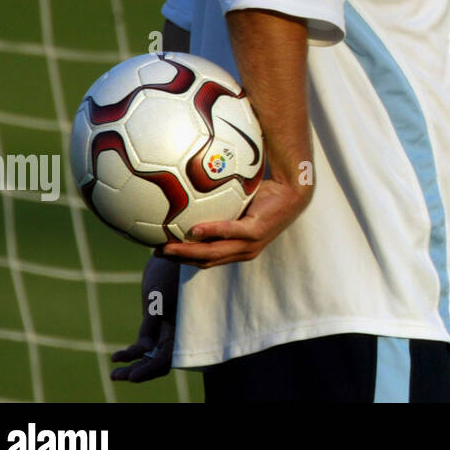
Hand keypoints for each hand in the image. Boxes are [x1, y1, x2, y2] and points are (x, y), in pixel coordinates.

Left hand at [111, 254, 179, 382]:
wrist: (168, 256)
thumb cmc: (168, 274)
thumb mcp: (157, 298)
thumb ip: (151, 325)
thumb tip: (144, 349)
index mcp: (184, 328)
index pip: (169, 359)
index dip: (152, 370)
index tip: (133, 376)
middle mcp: (177, 333)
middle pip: (159, 362)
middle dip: (139, 372)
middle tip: (118, 377)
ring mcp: (166, 330)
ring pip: (151, 357)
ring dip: (133, 366)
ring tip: (114, 374)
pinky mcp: (156, 324)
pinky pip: (145, 346)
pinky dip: (132, 352)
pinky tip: (116, 357)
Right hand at [157, 178, 310, 268]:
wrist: (292, 188)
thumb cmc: (264, 193)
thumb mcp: (236, 203)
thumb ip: (216, 206)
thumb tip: (191, 193)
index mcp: (238, 248)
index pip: (205, 260)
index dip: (183, 260)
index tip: (161, 252)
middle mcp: (243, 251)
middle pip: (205, 261)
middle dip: (180, 259)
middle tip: (157, 252)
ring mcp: (250, 243)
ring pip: (214, 252)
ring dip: (189, 251)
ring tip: (168, 246)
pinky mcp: (257, 230)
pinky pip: (230, 232)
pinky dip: (212, 232)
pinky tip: (194, 230)